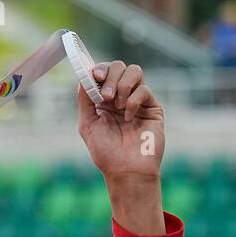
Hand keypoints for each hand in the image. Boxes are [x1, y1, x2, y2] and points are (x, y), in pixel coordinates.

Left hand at [76, 59, 164, 180]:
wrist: (126, 170)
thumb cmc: (106, 152)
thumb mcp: (88, 124)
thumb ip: (85, 100)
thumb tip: (83, 77)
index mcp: (104, 99)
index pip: (103, 72)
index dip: (99, 69)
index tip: (95, 76)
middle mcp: (121, 96)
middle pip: (119, 66)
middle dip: (111, 76)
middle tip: (106, 96)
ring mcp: (138, 100)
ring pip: (135, 71)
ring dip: (123, 84)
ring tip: (118, 105)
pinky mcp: (152, 107)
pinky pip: (144, 90)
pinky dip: (133, 101)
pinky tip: (129, 118)